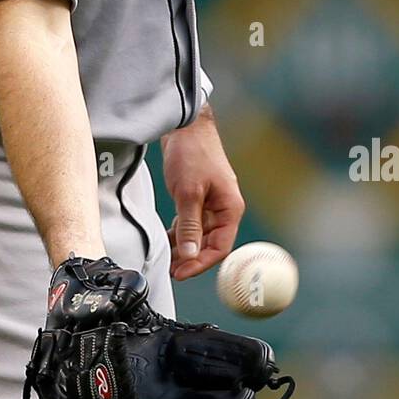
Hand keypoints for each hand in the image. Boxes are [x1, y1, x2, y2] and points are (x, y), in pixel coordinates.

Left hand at [161, 104, 244, 281]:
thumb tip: (190, 255)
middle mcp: (224, 208)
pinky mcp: (199, 197)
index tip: (181, 272)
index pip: (220, 247)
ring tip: (168, 260)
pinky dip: (181, 233)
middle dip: (191, 258)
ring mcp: (212, 202)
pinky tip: (169, 241)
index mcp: (230, 208)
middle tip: (171, 270)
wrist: (185, 126)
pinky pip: (192, 223)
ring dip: (185, 247)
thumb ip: (189, 226)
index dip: (200, 263)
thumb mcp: (188, 193)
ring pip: (200, 234)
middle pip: (210, 243)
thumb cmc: (193, 154)